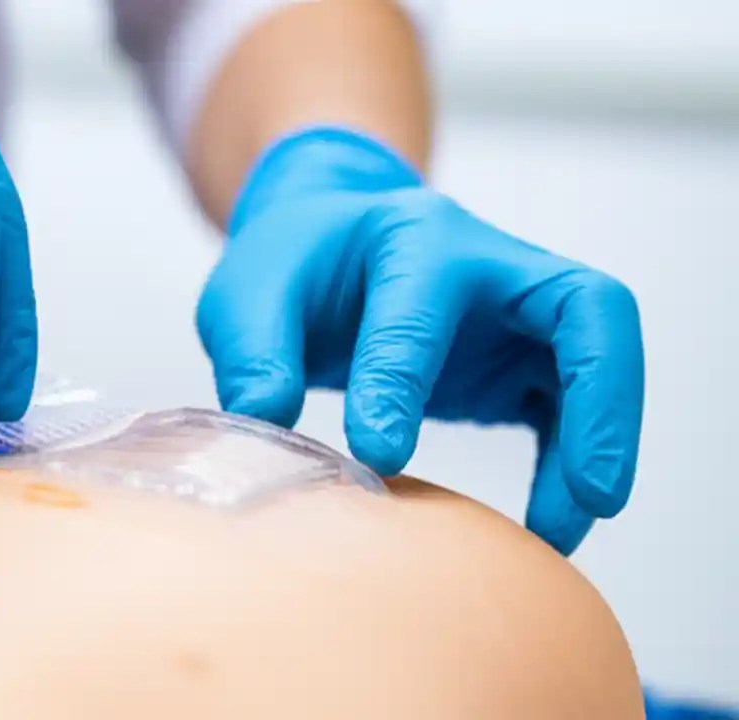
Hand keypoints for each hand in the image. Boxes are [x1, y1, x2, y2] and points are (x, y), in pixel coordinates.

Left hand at [197, 127, 643, 553]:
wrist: (320, 246)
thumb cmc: (289, 267)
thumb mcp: (245, 294)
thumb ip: (253, 351)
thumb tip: (265, 417)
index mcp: (411, 235)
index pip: (423, 306)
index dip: (401, 381)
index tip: (377, 456)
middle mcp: (486, 262)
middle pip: (588, 307)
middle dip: (601, 397)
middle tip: (594, 494)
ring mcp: (515, 311)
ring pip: (599, 360)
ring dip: (598, 445)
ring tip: (564, 532)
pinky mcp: (521, 360)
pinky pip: (567, 408)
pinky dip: (568, 465)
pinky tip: (547, 526)